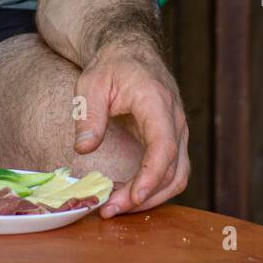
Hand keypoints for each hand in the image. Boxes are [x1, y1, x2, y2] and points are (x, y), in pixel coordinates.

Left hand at [72, 43, 189, 216]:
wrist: (130, 52)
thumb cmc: (111, 66)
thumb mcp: (91, 84)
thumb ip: (88, 115)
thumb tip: (84, 149)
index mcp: (156, 102)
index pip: (163, 145)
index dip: (150, 176)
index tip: (132, 197)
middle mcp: (175, 119)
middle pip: (173, 170)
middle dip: (144, 196)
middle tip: (110, 210)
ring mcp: (178, 131)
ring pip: (177, 176)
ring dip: (150, 198)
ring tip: (116, 208)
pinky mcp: (172, 140)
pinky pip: (171, 172)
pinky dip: (153, 189)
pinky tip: (127, 195)